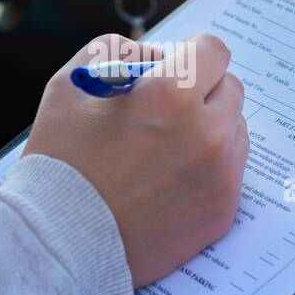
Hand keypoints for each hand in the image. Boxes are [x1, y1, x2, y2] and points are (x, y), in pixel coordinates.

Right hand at [25, 33, 248, 287]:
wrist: (60, 243)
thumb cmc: (61, 163)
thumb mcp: (71, 83)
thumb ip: (117, 51)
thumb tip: (155, 55)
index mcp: (172, 94)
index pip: (212, 50)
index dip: (190, 55)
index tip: (175, 69)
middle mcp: (206, 132)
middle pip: (230, 88)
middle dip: (201, 91)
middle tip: (166, 111)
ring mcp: (220, 175)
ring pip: (235, 130)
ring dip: (209, 129)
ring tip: (165, 149)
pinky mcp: (223, 210)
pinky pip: (231, 171)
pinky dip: (209, 168)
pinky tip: (170, 179)